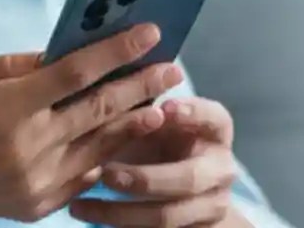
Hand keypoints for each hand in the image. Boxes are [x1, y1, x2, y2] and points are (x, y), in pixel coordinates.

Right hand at [0, 24, 184, 226]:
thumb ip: (14, 64)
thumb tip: (61, 52)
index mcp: (6, 108)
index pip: (76, 72)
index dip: (117, 51)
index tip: (149, 32)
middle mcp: (28, 146)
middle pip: (101, 108)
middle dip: (143, 84)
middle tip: (174, 66)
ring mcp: (37, 181)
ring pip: (103, 145)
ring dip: (137, 120)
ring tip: (164, 100)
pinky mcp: (39, 205)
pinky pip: (87, 176)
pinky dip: (109, 154)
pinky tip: (126, 135)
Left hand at [68, 97, 251, 227]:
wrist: (178, 189)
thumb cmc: (157, 139)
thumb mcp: (153, 123)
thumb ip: (138, 110)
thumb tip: (101, 90)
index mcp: (215, 129)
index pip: (212, 117)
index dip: (192, 113)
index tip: (163, 108)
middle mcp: (221, 167)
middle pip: (189, 178)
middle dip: (145, 179)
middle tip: (106, 174)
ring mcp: (212, 204)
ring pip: (168, 215)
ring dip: (122, 212)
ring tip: (81, 205)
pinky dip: (121, 226)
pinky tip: (90, 217)